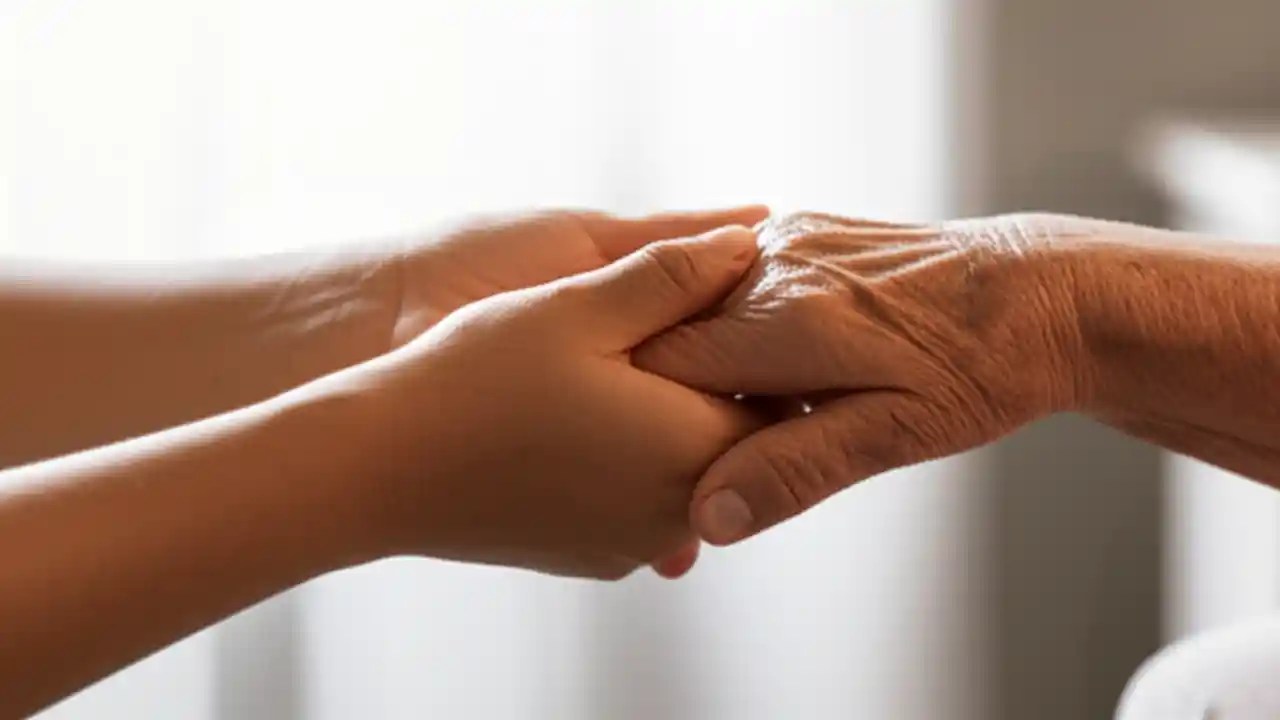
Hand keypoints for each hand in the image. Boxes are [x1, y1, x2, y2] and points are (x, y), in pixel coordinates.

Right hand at [352, 226, 762, 578]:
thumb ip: (674, 274)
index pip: (783, 398)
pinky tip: (586, 415)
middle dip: (725, 381)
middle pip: (741, 439)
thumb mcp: (579, 306)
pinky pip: (642, 500)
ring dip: (677, 420)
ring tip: (629, 362)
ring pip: (690, 470)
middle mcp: (677, 515)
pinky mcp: (589, 557)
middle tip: (684, 320)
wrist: (376, 469)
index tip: (737, 300)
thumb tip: (748, 245)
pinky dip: (636, 459)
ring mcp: (631, 546)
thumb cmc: (476, 379)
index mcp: (692, 449)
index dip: (768, 344)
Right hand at [634, 212, 1088, 544]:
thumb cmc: (984, 367)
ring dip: (714, 365)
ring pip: (701, 311)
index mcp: (785, 319)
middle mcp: (774, 265)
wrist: (1044, 290)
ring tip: (774, 407)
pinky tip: (787, 366)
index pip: (662, 365)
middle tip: (723, 447)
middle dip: (680, 396)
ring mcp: (786, 240)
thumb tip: (707, 515)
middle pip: (673, 337)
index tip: (670, 457)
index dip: (656, 416)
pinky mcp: (802, 233)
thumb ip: (796, 469)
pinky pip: (737, 286)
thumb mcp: (898, 434)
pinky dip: (742, 331)